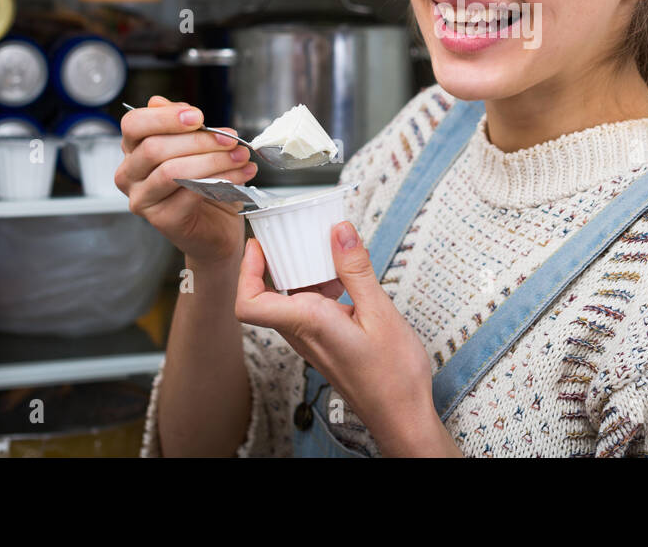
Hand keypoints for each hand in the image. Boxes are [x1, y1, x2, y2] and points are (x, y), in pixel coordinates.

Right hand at [116, 95, 257, 266]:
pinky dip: (220, 181)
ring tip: (241, 157)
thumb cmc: (204, 185)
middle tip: (231, 139)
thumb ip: (180, 125)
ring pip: (172, 171)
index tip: (198, 116)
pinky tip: (240, 176)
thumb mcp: (196, 148)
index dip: (165, 117)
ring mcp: (141, 200)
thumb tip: (160, 102)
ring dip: (214, 160)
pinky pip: (189, 193)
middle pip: (155, 147)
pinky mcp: (161, 220)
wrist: (216, 229)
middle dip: (200, 140)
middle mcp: (129, 175)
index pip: (133, 124)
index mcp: (133, 151)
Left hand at [234, 221, 461, 456]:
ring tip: (320, 248)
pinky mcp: (324, 343)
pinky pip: (309, 310)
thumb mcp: (381, 313)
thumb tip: (340, 232)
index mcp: (309, 324)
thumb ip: (356, 270)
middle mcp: (303, 334)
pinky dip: (319, 287)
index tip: (257, 245)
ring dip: (298, 273)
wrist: (402, 416)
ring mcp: (312, 341)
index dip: (245, 272)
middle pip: (266, 295)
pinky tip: (344, 277)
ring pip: (289, 301)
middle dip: (273, 261)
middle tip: (289, 234)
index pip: (250, 304)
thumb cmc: (393, 376)